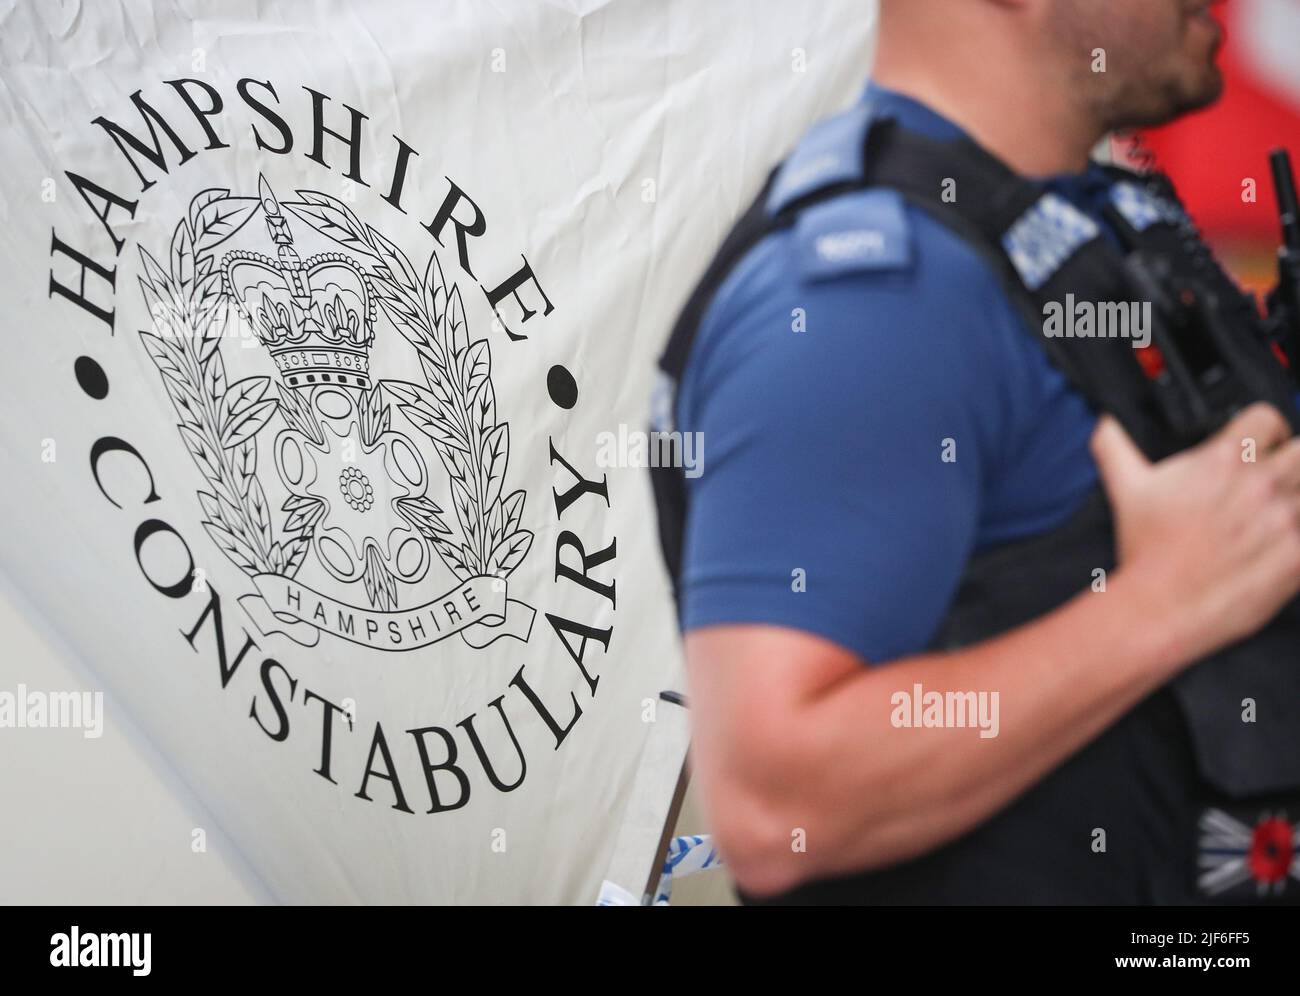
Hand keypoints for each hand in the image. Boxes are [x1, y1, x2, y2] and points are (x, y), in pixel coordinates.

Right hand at [1091, 403, 1299, 661]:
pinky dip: (1295, 536)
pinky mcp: (1296, 557)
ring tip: (1273, 517)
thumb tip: (1106, 422)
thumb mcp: (1126, 489)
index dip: (1263, 431)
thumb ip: (1114, 446)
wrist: (1159, 605)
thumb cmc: (1146, 548)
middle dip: (1288, 462)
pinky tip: (1276, 544)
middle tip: (1271, 482)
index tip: (1257, 446)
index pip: (1267, 418)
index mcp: (1223, 460)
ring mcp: (1284, 521)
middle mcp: (1260, 484)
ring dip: (1293, 500)